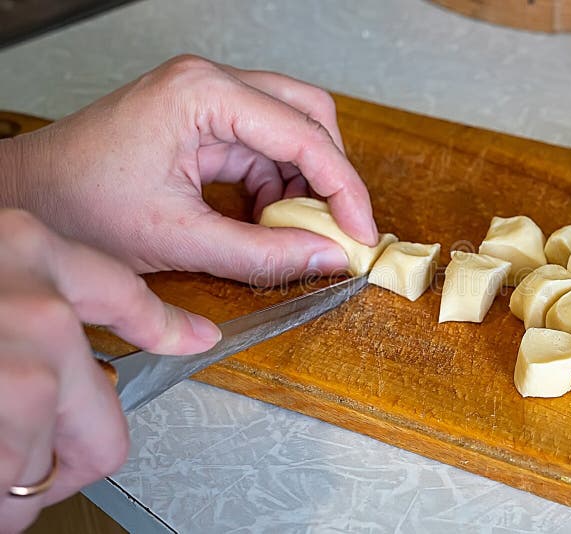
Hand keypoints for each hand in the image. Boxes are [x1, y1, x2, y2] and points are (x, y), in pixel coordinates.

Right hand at [0, 209, 220, 532]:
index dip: (164, 328)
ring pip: (54, 464)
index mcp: (25, 250)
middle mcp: (35, 303)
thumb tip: (74, 364)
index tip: (196, 338)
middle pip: (106, 420)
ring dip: (6, 478)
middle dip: (63, 456)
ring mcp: (19, 364)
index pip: (123, 296)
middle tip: (14, 459)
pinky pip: (16, 496)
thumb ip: (27, 305)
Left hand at [1, 55, 377, 284]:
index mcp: (203, 95)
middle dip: (332, 176)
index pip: (304, 135)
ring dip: (304, 184)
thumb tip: (328, 259)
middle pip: (309, 116)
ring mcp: (209, 99)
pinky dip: (278, 187)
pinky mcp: (205, 121)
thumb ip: (263, 255)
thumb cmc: (80, 206)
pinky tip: (269, 221)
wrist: (30, 200)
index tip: (362, 233)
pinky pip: (265, 148)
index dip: (345, 189)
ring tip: (297, 233)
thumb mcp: (180, 240)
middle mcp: (211, 84)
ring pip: (292, 131)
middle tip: (342, 227)